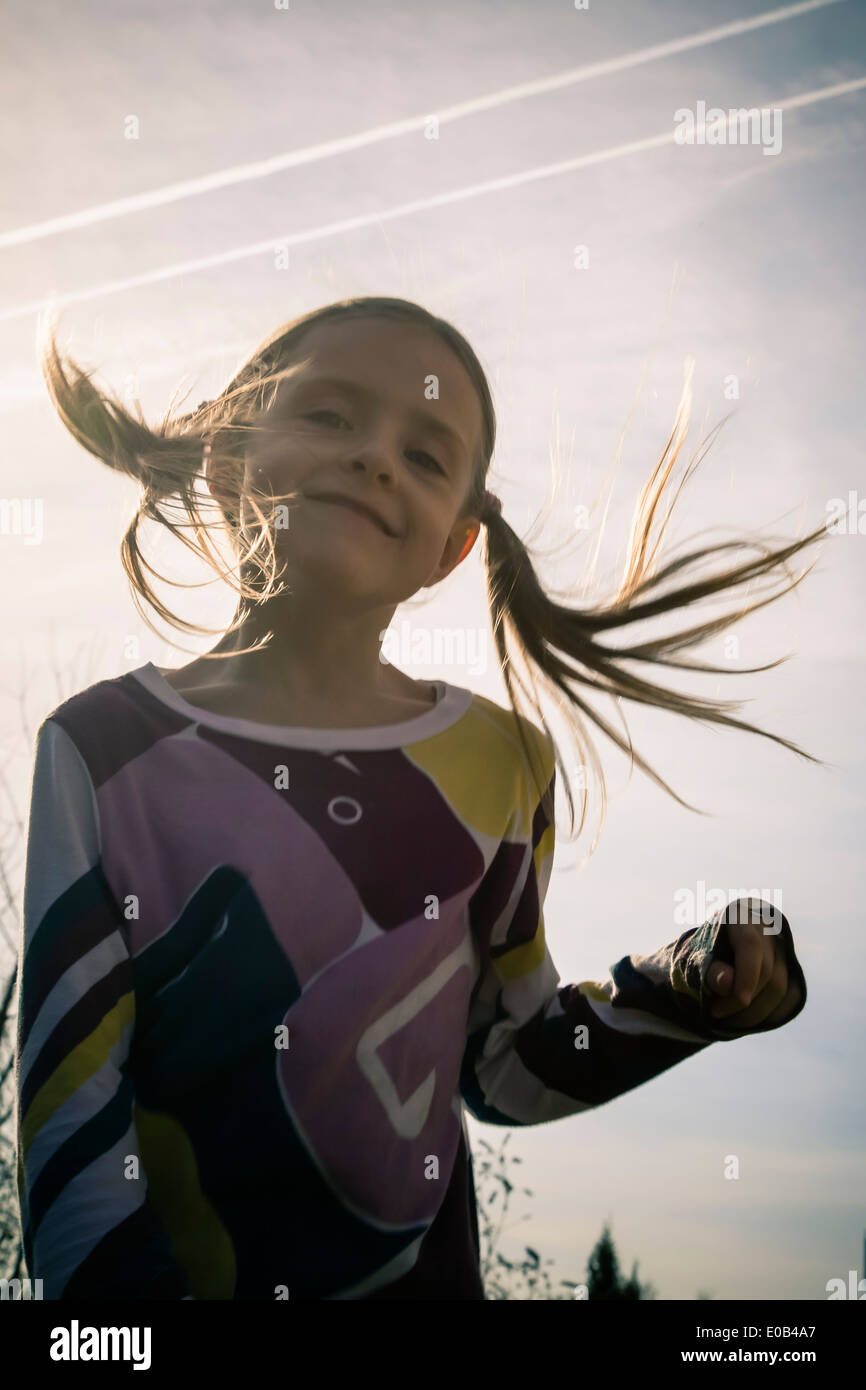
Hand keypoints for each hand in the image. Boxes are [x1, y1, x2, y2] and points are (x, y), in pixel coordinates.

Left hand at [705, 899, 802, 1028]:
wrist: (709, 958)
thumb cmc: (697, 955)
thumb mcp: (692, 959)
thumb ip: (707, 969)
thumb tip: (728, 983)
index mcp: (738, 915)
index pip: (750, 944)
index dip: (748, 973)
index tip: (741, 999)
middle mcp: (766, 928)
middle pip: (766, 971)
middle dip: (740, 1000)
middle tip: (714, 1012)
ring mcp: (781, 950)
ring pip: (780, 988)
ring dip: (753, 1013)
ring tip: (725, 1019)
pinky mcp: (789, 971)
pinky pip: (788, 999)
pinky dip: (768, 1015)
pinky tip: (744, 1019)